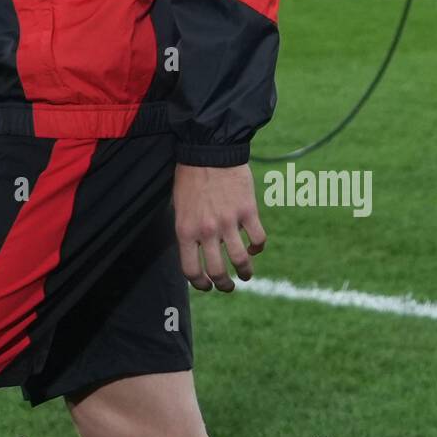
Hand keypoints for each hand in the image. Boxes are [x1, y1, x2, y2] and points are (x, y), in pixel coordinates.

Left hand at [173, 162, 265, 292]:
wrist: (209, 149)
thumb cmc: (190, 176)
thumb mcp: (179, 206)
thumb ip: (188, 230)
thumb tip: (195, 252)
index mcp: (186, 230)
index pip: (191, 270)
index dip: (199, 284)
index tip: (206, 286)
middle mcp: (206, 230)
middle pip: (217, 271)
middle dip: (224, 285)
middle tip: (228, 286)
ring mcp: (228, 222)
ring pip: (240, 260)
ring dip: (245, 273)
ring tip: (245, 274)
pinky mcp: (248, 211)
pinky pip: (258, 239)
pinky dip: (258, 247)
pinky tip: (255, 247)